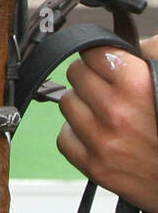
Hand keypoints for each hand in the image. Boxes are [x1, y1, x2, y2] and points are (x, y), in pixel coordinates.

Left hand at [57, 35, 157, 212]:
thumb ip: (153, 52)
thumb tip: (128, 45)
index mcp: (137, 84)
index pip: (94, 51)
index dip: (103, 56)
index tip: (109, 63)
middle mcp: (116, 111)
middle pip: (76, 73)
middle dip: (92, 77)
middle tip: (109, 88)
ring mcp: (103, 140)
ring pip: (67, 102)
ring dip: (84, 104)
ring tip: (107, 113)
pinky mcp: (95, 167)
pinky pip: (65, 137)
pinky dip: (78, 134)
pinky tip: (99, 135)